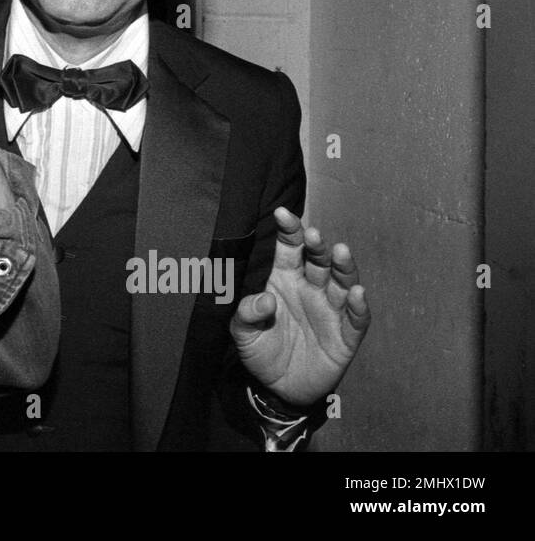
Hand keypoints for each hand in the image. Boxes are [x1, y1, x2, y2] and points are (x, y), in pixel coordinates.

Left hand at [230, 208, 370, 406]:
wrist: (278, 388)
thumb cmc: (261, 351)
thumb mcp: (242, 334)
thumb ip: (246, 313)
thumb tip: (264, 299)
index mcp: (284, 280)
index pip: (289, 249)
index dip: (289, 231)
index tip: (283, 213)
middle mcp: (310, 289)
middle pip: (318, 261)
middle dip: (317, 246)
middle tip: (313, 234)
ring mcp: (331, 311)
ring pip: (342, 283)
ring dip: (343, 267)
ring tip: (340, 252)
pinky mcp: (346, 336)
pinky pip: (356, 318)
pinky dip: (359, 306)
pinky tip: (357, 293)